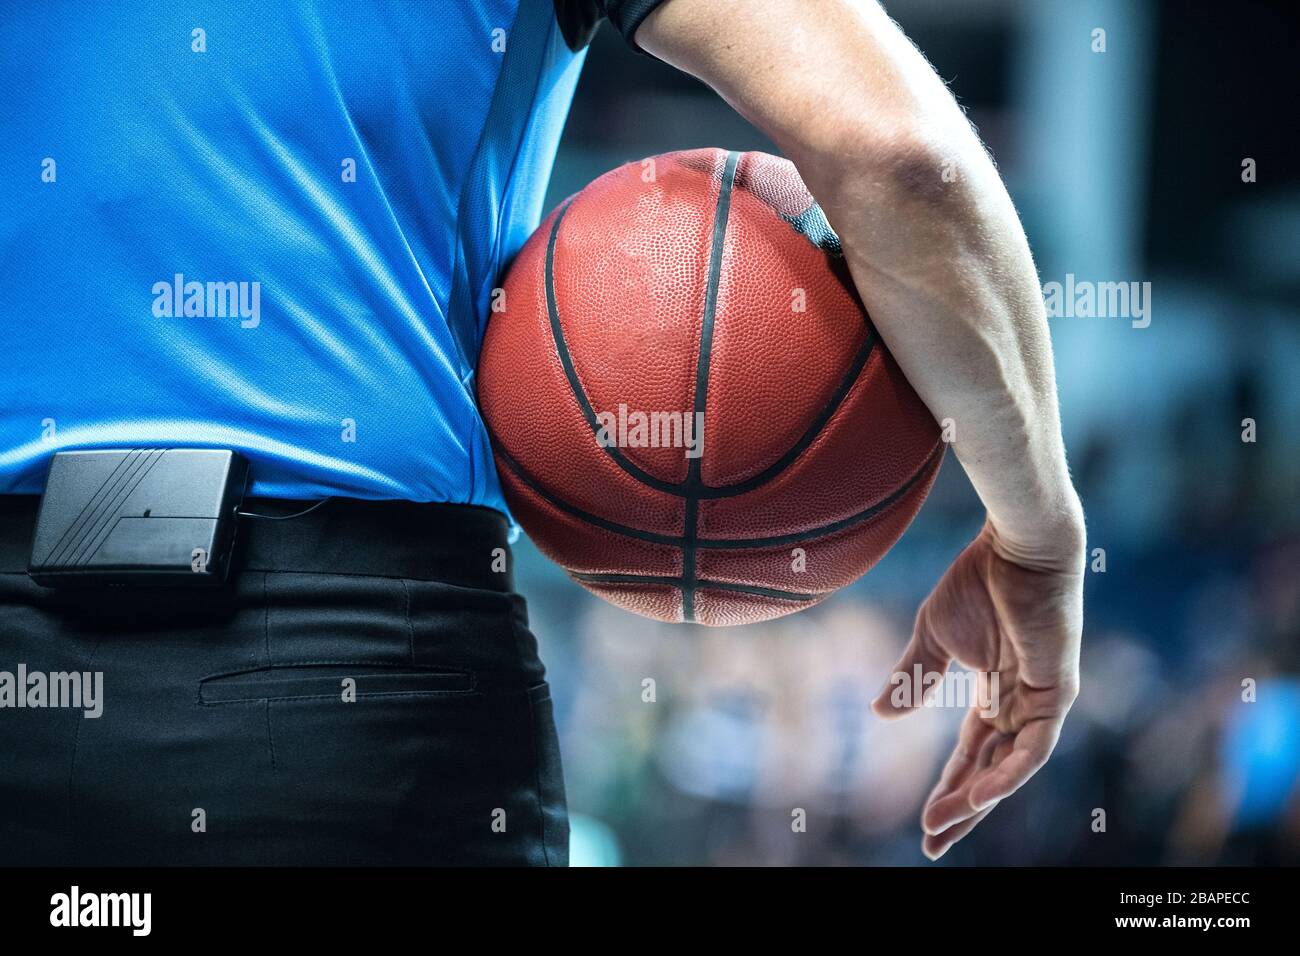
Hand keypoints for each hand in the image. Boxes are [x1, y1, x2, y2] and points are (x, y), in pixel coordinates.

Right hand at [871, 517, 1083, 859]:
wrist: (1013, 545)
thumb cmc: (978, 580)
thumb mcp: (933, 636)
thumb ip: (912, 676)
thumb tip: (878, 713)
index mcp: (996, 692)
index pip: (972, 754)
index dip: (948, 789)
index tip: (922, 824)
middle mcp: (1022, 703)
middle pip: (991, 771)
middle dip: (961, 810)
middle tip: (932, 844)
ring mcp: (1042, 700)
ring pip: (1011, 768)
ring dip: (976, 799)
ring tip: (942, 824)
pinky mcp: (1057, 692)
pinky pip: (1033, 747)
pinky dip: (1007, 773)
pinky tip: (978, 795)